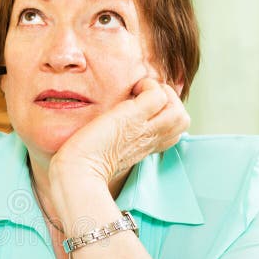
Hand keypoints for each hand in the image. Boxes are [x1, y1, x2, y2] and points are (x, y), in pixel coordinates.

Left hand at [50, 77, 189, 187]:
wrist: (77, 172)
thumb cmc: (83, 162)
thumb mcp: (109, 147)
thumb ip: (118, 136)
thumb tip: (111, 120)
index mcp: (144, 147)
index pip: (173, 131)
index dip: (163, 115)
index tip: (142, 110)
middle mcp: (149, 140)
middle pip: (182, 121)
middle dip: (169, 101)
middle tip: (144, 97)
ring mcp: (144, 129)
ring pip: (178, 111)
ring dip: (162, 93)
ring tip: (139, 93)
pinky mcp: (134, 118)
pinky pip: (158, 95)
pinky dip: (148, 86)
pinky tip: (130, 91)